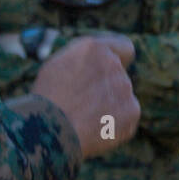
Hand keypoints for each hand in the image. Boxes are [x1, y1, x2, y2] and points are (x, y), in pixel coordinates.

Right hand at [30, 37, 138, 157]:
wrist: (50, 130)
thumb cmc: (46, 100)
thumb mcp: (58, 66)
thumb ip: (85, 61)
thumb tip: (96, 66)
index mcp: (94, 48)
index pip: (124, 48)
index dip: (120, 61)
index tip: (113, 75)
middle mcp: (113, 64)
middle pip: (118, 78)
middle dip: (106, 90)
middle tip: (84, 106)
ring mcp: (125, 87)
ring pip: (122, 98)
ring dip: (110, 108)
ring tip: (86, 121)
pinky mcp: (132, 111)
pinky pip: (127, 118)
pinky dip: (115, 126)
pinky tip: (96, 131)